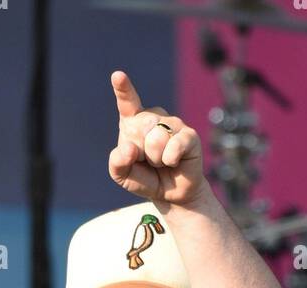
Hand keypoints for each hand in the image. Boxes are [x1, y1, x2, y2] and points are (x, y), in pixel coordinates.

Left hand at [108, 70, 206, 206]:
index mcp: (133, 122)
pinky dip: (169, 160)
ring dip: (155, 159)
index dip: (123, 89)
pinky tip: (173, 162)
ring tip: (161, 162)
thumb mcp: (123, 175)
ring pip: (155, 138)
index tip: (118, 76)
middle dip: (140, 152)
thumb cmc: (146, 178)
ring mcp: (173, 123)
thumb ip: (117, 163)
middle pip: (139, 127)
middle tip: (149, 161)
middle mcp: (153, 117)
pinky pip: (173, 147)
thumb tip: (129, 149)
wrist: (171, 193)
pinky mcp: (189, 135)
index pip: (127, 103)